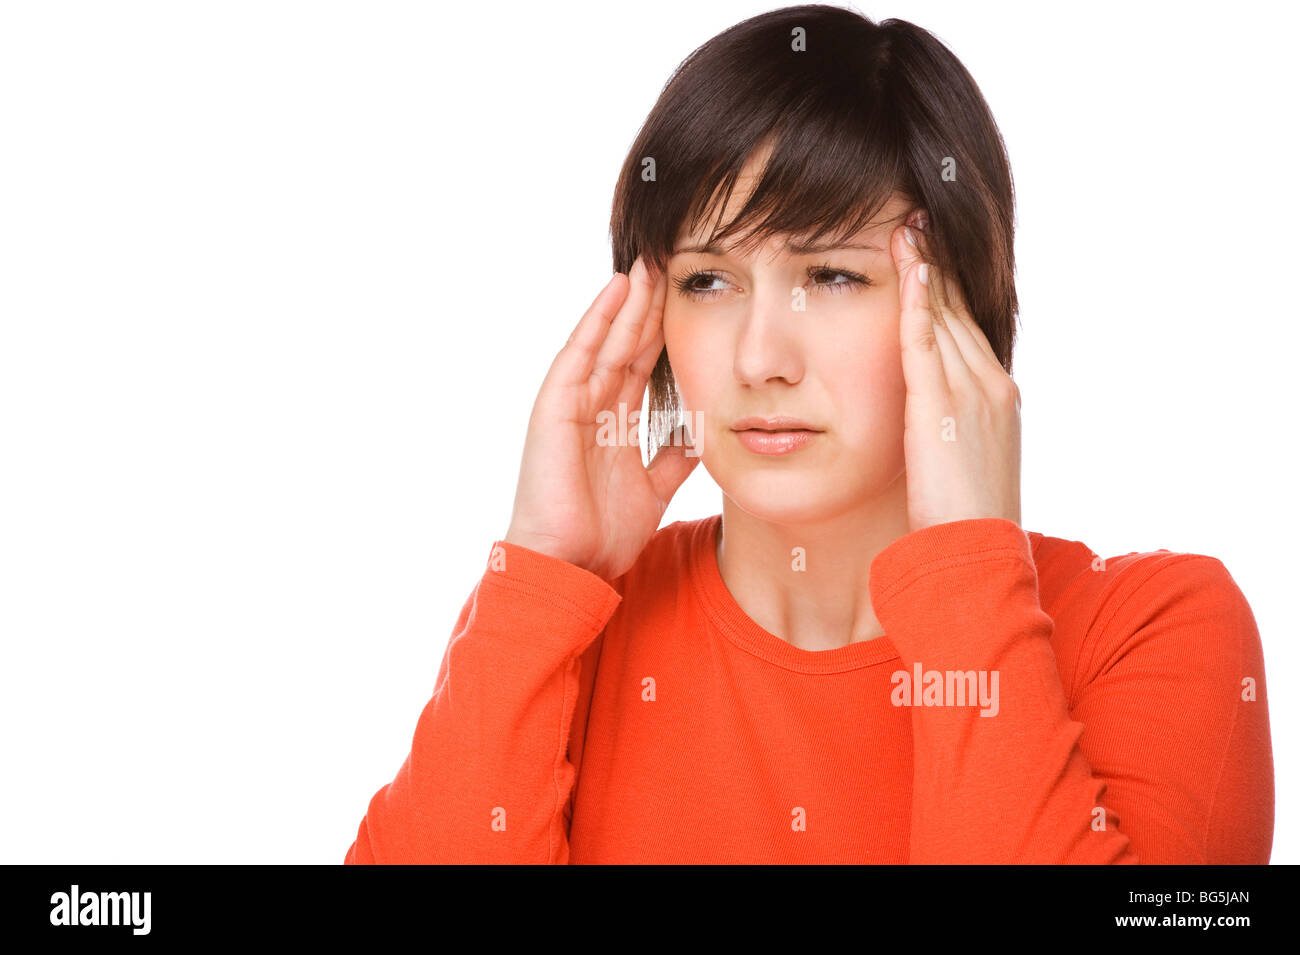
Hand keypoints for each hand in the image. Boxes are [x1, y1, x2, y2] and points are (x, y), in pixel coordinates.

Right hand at [503, 256, 700, 580]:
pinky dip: (597, 320)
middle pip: (628, 344)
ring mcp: (572, 403)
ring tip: (650, 262)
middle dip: (650, 305)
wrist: (570, 565)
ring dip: (630, 301)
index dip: (666, 332)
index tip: (691, 298)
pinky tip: (617, 289)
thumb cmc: (602, 533)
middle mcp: (593, 406)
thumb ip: (675, 458)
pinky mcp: (555, 405)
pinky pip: (580, 353)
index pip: (645, 365)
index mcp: (615, 423)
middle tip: (673, 262)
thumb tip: (703, 434)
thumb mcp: (655, 488)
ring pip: (608, 340)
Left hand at [890, 210, 1021, 532]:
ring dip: (924, 269)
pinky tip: (909, 268)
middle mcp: (991, 385)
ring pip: (945, 316)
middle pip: (960, 312)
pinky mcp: (943, 406)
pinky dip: (917, 301)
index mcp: (997, 399)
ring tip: (908, 228)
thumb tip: (929, 422)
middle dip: (938, 265)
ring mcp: (972, 392)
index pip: (967, 330)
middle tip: (918, 221)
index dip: (947, 290)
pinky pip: (927, 341)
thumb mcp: (962, 466)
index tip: (929, 255)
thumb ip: (948, 431)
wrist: (978, 555)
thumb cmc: (964, 525)